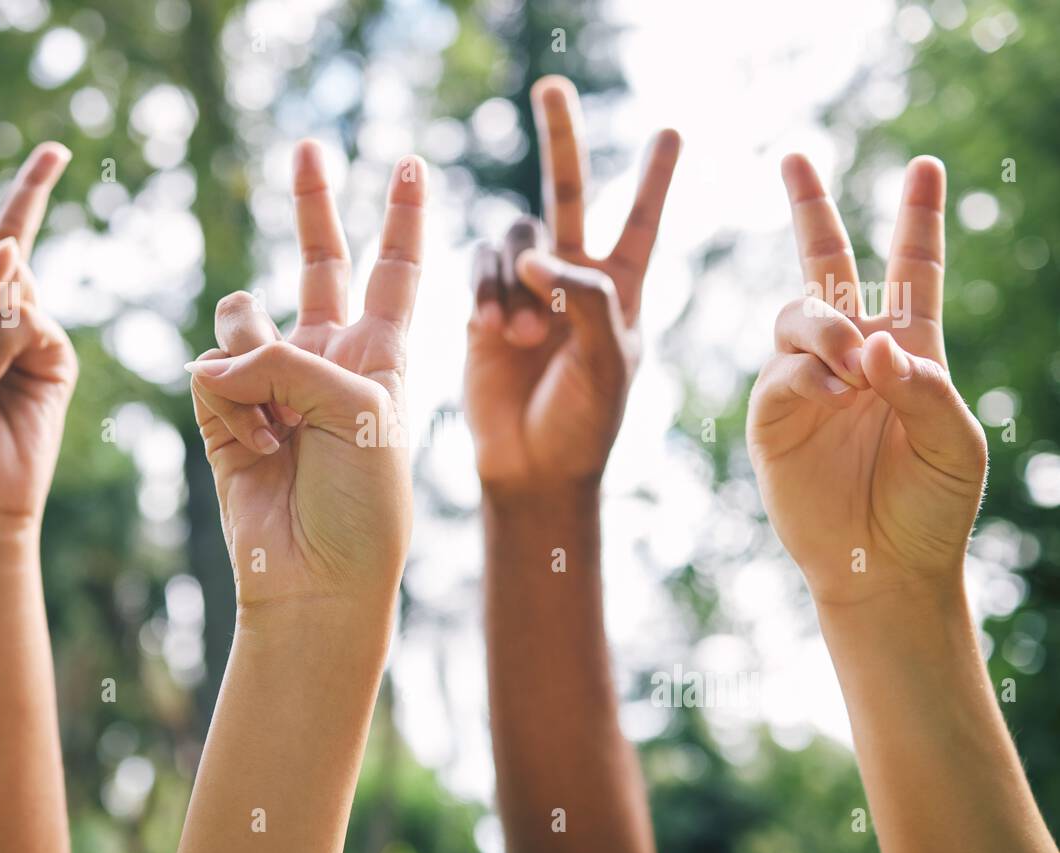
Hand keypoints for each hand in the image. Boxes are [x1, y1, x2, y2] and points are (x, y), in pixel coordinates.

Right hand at [188, 142, 425, 609]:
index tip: (412, 164)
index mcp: (383, 355)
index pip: (396, 270)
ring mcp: (275, 384)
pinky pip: (212, 369)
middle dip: (314, 207)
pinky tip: (257, 446)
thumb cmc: (364, 497)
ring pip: (243, 316)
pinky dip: (231, 402)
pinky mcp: (225, 412)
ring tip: (275, 411)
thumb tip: (217, 359)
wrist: (320, 577)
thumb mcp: (357, 406)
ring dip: (253, 348)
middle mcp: (329, 360)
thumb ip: (289, 358)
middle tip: (309, 147)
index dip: (403, 218)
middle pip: (320, 263)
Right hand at [465, 75, 679, 493]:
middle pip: (567, 191)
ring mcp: (524, 290)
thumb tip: (536, 252)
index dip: (653, 175)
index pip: (641, 218)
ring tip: (523, 335)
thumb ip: (584, 299)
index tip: (671, 130)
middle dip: (561, 138)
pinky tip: (493, 329)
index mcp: (620, 289)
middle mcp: (571, 279)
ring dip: (516, 277)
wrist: (532, 467)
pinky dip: (486, 288)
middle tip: (552, 86)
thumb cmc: (585, 423)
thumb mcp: (608, 362)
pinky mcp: (482, 306)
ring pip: (515, 236)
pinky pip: (480, 267)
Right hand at [746, 154, 987, 605]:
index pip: (911, 269)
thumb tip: (870, 343)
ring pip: (799, 314)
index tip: (924, 167)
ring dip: (826, 325)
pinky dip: (809, 372)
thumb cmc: (933, 504)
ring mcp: (807, 382)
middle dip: (810, 210)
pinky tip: (837, 392)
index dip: (917, 218)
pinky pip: (781, 371)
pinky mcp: (772, 415)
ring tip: (853, 364)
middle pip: (826, 265)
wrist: (885, 565)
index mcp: (908, 350)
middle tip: (794, 158)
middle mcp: (852, 355)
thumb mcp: (954, 440)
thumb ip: (921, 386)